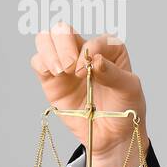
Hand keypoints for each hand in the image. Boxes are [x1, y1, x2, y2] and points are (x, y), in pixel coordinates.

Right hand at [29, 22, 149, 166]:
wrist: (112, 136)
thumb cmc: (126, 110)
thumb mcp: (129, 91)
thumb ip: (114, 74)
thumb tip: (95, 59)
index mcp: (109, 49)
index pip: (95, 39)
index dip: (89, 51)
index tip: (91, 72)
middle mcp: (85, 52)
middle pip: (63, 29)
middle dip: (63, 43)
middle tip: (70, 67)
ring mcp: (66, 64)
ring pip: (45, 39)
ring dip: (50, 51)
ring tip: (61, 71)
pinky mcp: (51, 80)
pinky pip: (37, 61)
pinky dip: (42, 63)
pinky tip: (55, 75)